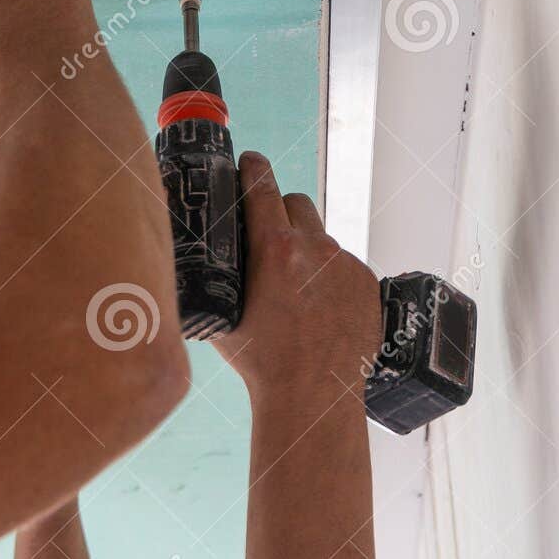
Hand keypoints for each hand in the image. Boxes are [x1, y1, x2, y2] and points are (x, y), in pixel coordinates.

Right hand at [215, 153, 380, 410]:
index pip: (262, 185)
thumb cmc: (262, 363)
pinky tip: (318, 306)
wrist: (313, 396)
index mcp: (274, 249)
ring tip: (294, 288)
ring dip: (306, 249)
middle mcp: (314, 248)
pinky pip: (343, 265)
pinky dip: (330, 276)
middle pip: (296, 203)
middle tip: (268, 234)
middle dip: (280, 211)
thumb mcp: (222, 315)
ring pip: (321, 237)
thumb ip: (215, 281)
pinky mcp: (366, 283)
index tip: (250, 162)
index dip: (253, 169)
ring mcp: (345, 265)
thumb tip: (192, 262)